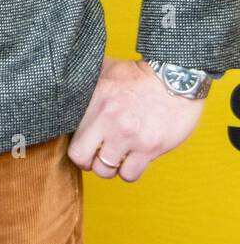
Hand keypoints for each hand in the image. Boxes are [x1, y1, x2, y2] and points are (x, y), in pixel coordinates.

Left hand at [67, 56, 206, 181]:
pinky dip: (129, 171)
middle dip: (88, 161)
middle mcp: (107, 119)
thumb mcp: (106, 69)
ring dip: (110, 167)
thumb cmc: (139, 74)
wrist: (176, 78)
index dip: (77, 147)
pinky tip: (133, 158)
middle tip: (97, 156)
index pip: (71, 137)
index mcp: (94, 101)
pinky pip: (129, 174)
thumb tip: (67, 86)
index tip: (86, 145)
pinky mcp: (148, 147)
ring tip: (118, 155)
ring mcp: (128, 135)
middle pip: (82, 158)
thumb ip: (86, 83)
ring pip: (105, 170)